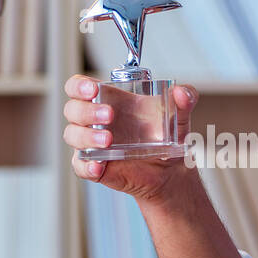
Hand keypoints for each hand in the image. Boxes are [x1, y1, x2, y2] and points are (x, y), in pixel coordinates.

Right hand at [63, 73, 199, 204]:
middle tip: (109, 115)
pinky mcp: (94, 166)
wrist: (170, 170)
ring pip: (73, 136)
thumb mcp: (178, 115)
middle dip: (86, 111)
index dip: (79, 86)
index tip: (92, 89)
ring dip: (86, 137)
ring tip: (108, 140)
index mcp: (108, 100)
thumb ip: (185, 98)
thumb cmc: (167, 137)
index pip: (78, 87)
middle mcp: (94, 121)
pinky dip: (86, 166)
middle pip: (72, 110)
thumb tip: (182, 92)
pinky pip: (80, 166)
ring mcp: (91, 144)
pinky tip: (99, 166)